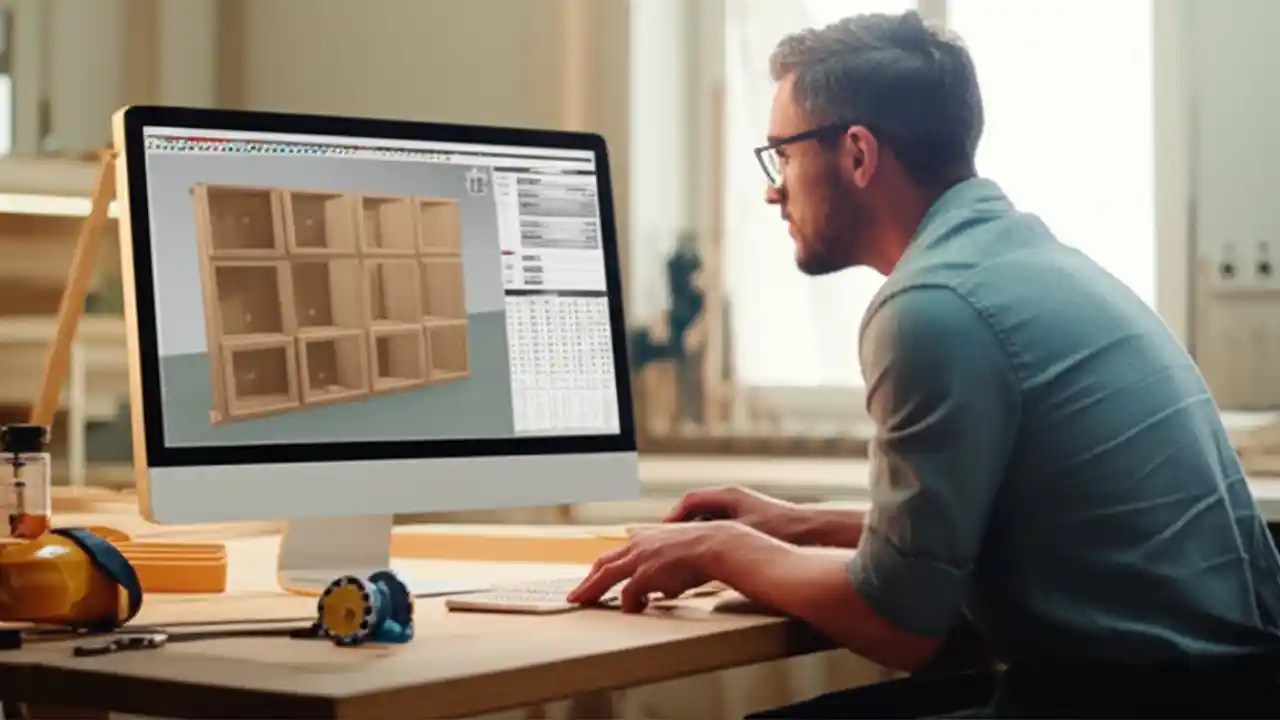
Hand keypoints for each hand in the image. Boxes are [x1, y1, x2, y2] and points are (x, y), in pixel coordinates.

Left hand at [567, 521, 748, 611]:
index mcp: (645, 536)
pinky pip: (628, 594)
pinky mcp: (646, 572)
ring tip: (583, 603)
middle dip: (587, 581)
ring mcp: (640, 557)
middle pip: (603, 563)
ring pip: (606, 576)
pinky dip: (628, 604)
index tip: (595, 576)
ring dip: (592, 591)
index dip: (603, 566)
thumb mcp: (679, 546)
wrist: (719, 545)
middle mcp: (638, 543)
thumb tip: (658, 583)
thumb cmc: (707, 549)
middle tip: (576, 595)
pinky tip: (631, 611)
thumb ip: (663, 557)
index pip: (616, 553)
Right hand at [664, 485, 806, 543]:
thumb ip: (719, 537)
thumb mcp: (746, 532)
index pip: (690, 501)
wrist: (812, 529)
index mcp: (728, 496)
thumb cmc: (781, 528)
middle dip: (679, 525)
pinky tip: (707, 555)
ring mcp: (741, 508)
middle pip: (696, 509)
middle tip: (666, 541)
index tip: (661, 531)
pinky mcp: (748, 519)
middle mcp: (732, 498)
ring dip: (694, 532)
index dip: (673, 516)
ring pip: (708, 518)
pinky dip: (709, 537)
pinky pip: (720, 526)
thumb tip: (694, 546)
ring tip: (682, 550)